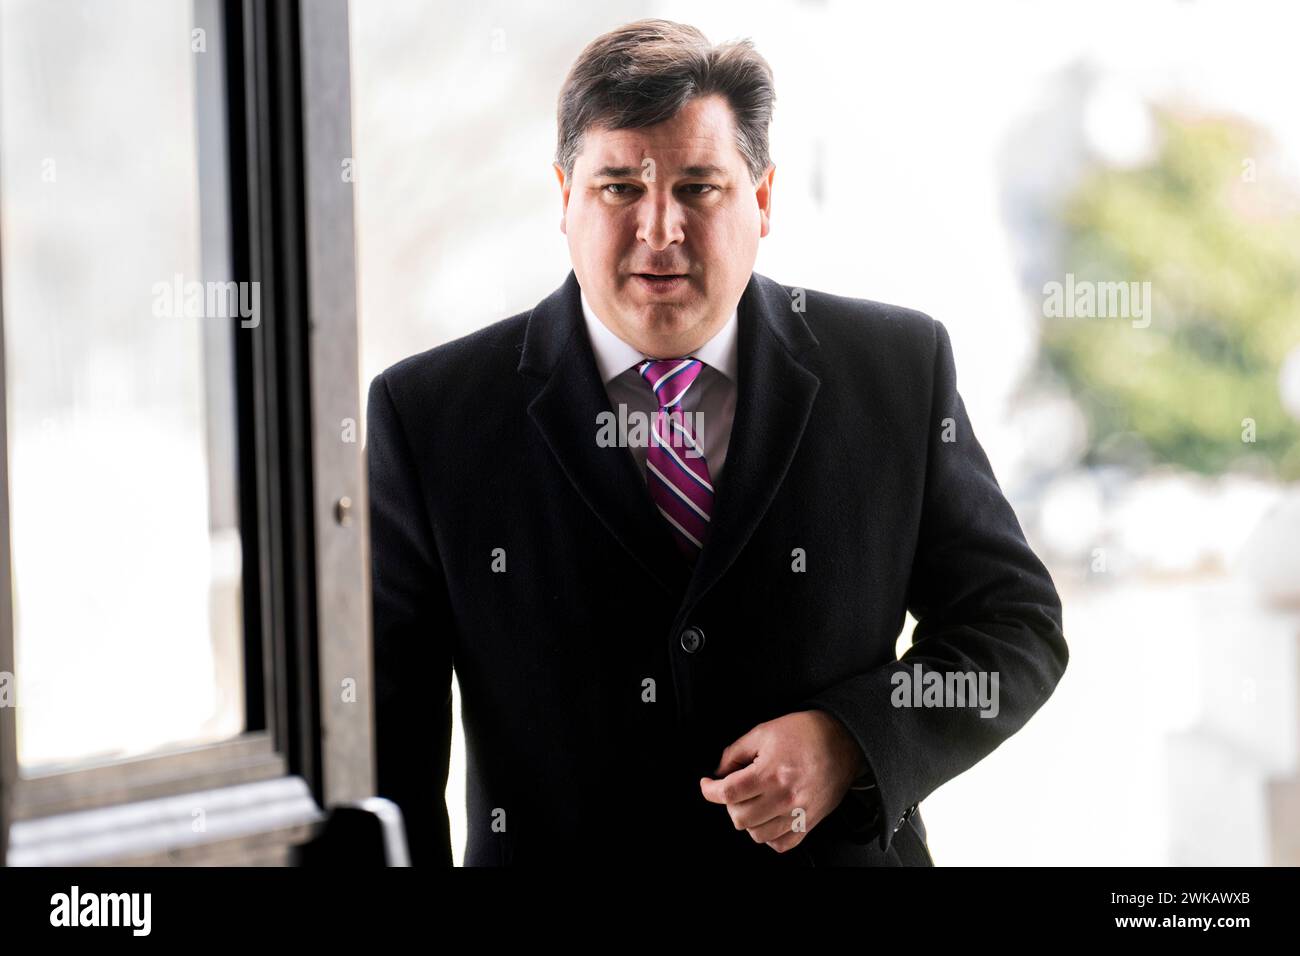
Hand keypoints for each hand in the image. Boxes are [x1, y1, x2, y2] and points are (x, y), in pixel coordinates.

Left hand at [699, 709, 866, 853]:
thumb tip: (719, 772)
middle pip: (739, 817)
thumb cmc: (805, 733)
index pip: (728, 793)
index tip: (708, 785)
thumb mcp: (763, 732)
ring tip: (753, 803)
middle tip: (735, 791)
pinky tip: (768, 818)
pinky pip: (782, 844)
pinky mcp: (810, 822)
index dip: (710, 790)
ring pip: (758, 835)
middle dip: (730, 804)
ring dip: (748, 820)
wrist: (842, 740)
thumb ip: (735, 752)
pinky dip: (769, 836)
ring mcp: (798, 812)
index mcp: (771, 772)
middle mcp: (785, 796)